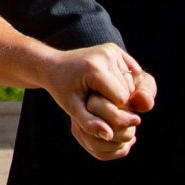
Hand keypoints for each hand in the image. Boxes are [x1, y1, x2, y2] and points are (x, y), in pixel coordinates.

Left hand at [48, 43, 154, 160]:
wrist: (54, 66)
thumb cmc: (62, 89)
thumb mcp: (71, 108)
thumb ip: (90, 124)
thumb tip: (110, 136)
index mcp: (94, 69)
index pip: (121, 99)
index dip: (114, 111)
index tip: (99, 112)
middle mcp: (106, 54)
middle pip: (128, 91)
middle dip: (118, 103)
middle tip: (98, 103)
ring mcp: (111, 49)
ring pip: (131, 83)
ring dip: (122, 94)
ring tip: (101, 94)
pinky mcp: (114, 48)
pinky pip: (130, 72)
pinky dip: (123, 83)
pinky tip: (107, 84)